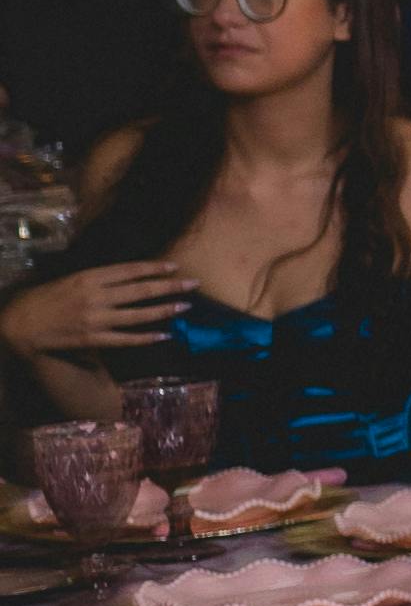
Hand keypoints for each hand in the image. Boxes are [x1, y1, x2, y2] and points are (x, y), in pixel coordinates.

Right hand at [2, 260, 186, 356]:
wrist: (22, 323)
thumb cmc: (45, 298)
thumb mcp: (70, 279)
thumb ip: (98, 279)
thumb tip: (128, 276)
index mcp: (89, 277)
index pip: (129, 271)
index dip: (154, 268)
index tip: (174, 266)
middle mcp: (95, 296)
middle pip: (140, 290)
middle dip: (170, 287)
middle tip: (193, 284)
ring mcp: (95, 319)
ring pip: (138, 315)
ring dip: (165, 310)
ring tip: (186, 306)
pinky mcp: (93, 338)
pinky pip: (126, 339)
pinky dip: (147, 337)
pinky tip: (165, 334)